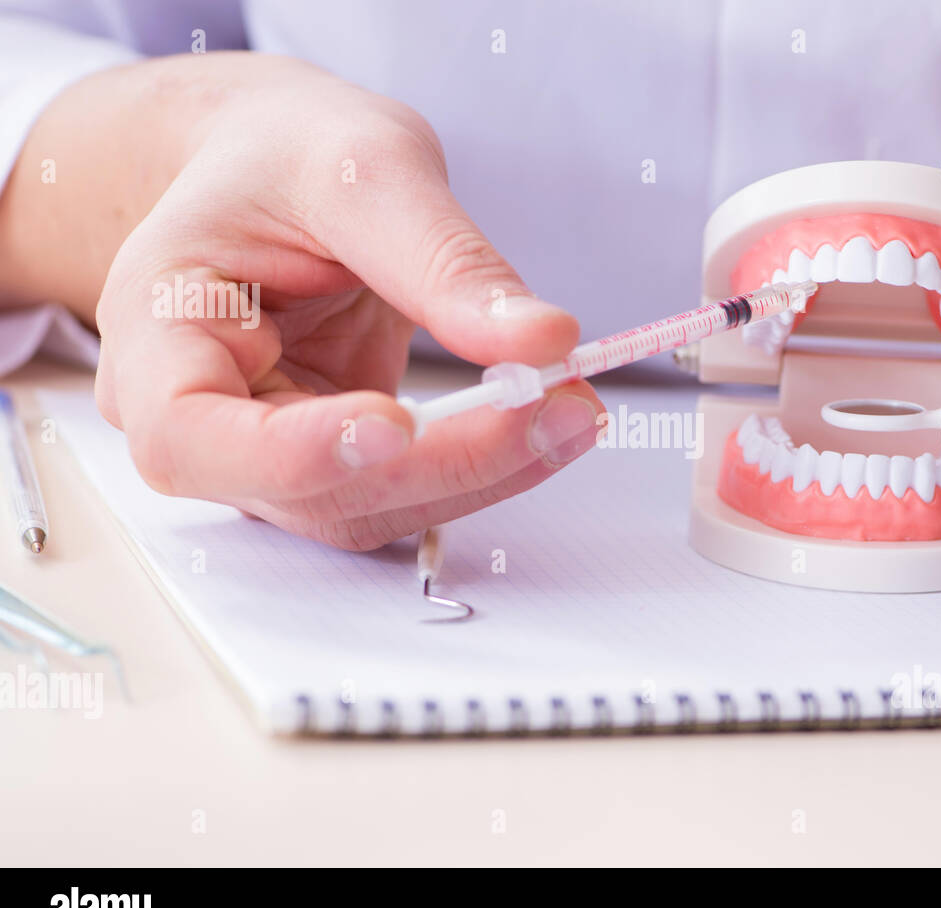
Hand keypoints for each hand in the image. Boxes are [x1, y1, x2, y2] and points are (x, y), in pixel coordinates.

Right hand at [0, 53, 601, 548]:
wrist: (282, 169)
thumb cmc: (286, 156)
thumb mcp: (363, 168)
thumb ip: (442, 256)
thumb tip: (541, 341)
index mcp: (159, 333)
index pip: (190, 437)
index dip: (293, 452)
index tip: (395, 422)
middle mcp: (204, 418)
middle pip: (308, 490)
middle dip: (442, 463)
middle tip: (555, 411)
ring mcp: (272, 453)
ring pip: (372, 506)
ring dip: (481, 471)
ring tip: (571, 410)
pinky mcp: (339, 460)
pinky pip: (411, 487)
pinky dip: (486, 460)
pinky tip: (546, 418)